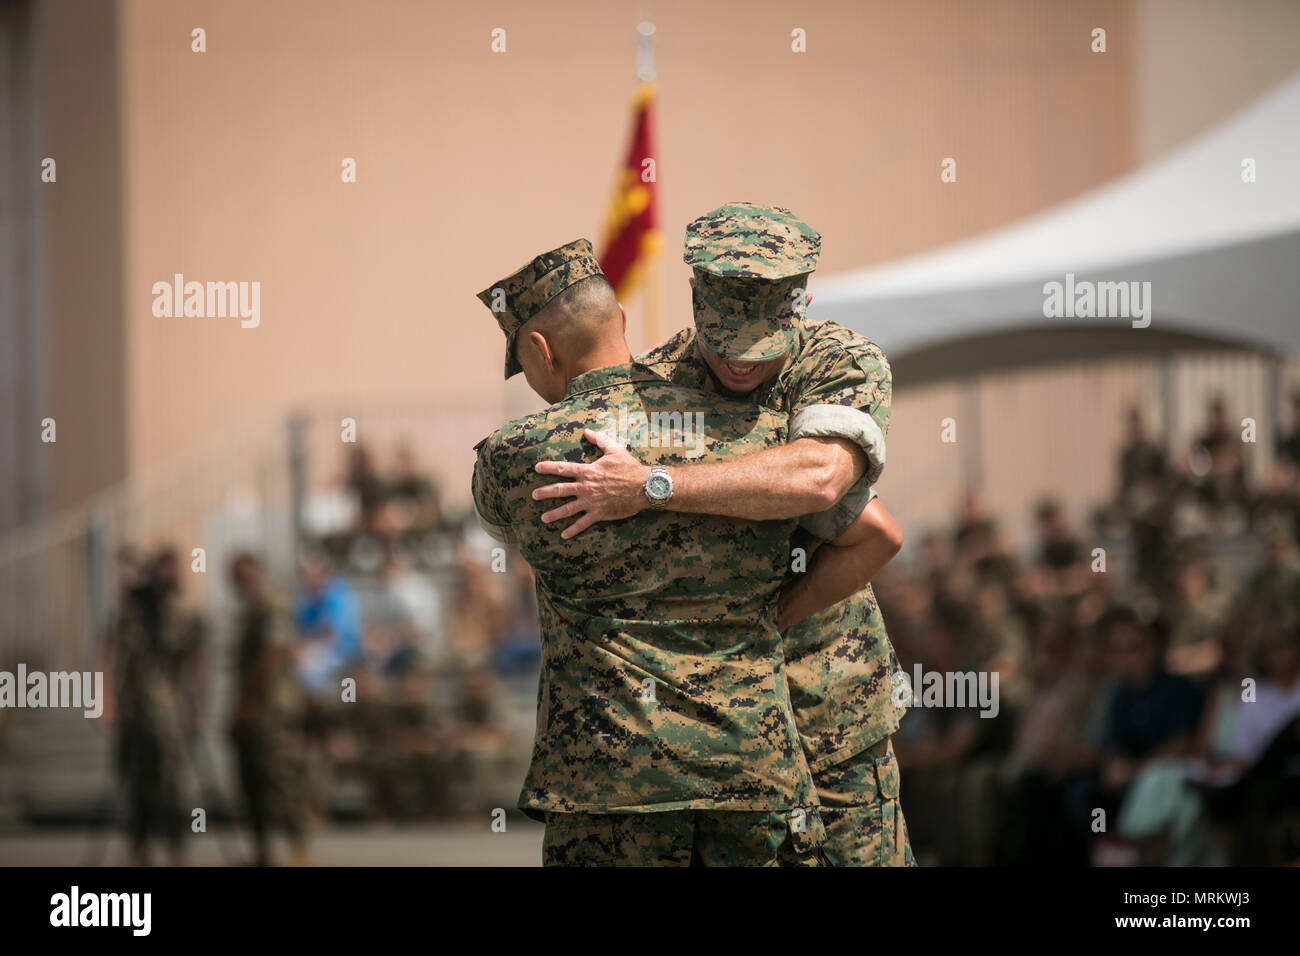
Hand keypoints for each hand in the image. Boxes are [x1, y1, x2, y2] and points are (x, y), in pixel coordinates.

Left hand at [532, 429, 651, 538]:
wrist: (644, 486)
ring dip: (554, 514)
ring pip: (568, 509)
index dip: (549, 468)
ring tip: (544, 518)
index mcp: (588, 471)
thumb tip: (587, 431)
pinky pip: (583, 523)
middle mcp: (586, 487)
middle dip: (545, 493)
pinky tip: (564, 534)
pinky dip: (573, 529)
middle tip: (534, 495)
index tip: (536, 468)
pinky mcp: (599, 513)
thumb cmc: (630, 467)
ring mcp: (591, 501)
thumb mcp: (615, 450)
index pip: (563, 469)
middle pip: (561, 490)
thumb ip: (599, 440)